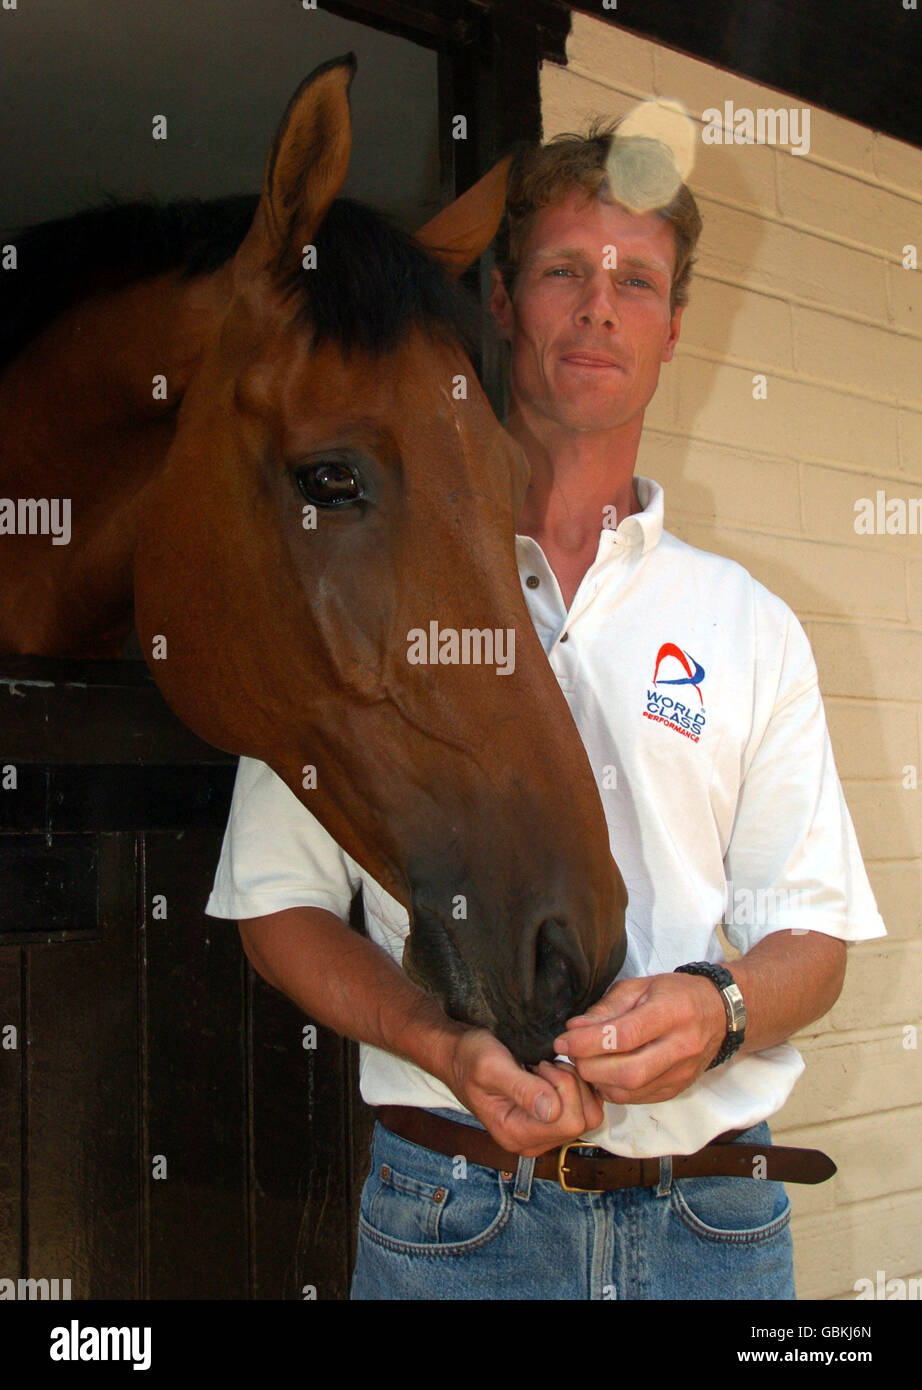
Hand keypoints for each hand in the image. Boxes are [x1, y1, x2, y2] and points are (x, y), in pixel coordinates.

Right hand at [444, 1027, 603, 1156]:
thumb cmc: (471, 1058)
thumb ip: (521, 1089)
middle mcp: (533, 1141)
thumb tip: (551, 1111)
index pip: (569, 1122)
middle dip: (571, 1085)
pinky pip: (586, 1108)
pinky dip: (577, 1085)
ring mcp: (544, 1133)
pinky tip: (553, 1073)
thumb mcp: (491, 1067)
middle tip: (544, 1066)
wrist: (461, 1056)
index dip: (564, 1088)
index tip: (539, 1067)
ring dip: (574, 1084)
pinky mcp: (553, 1122)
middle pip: (584, 1119)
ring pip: (589, 1113)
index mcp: (516, 1135)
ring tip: (546, 1069)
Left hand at [552, 972, 727, 1104]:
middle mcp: (681, 1047)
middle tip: (572, 1055)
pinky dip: (614, 1090)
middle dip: (590, 1067)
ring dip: (598, 1081)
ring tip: (587, 1063)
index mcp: (671, 1012)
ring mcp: (681, 1072)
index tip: (563, 1041)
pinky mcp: (678, 1088)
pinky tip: (605, 1074)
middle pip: (628, 1072)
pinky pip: (638, 1099)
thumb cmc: (675, 994)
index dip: (587, 1042)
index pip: (624, 1035)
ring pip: (631, 1091)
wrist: (719, 1013)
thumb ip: (606, 1008)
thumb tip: (574, 1028)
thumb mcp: (640, 986)